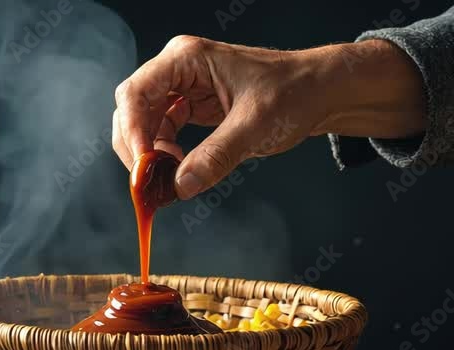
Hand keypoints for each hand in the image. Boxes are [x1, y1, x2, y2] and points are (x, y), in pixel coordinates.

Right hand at [112, 36, 424, 198]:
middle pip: (133, 109)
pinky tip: (177, 173)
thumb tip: (181, 186)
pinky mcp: (193, 107)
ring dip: (150, 155)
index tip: (144, 166)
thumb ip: (217, 156)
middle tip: (150, 183)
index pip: (135, 93)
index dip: (133, 132)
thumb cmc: (294, 93)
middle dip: (137, 148)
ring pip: (145, 123)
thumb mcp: (256, 126)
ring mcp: (185, 88)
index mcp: (187, 59)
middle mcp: (179, 70)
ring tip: (166, 182)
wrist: (321, 92)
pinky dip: (165, 155)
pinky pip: (165, 132)